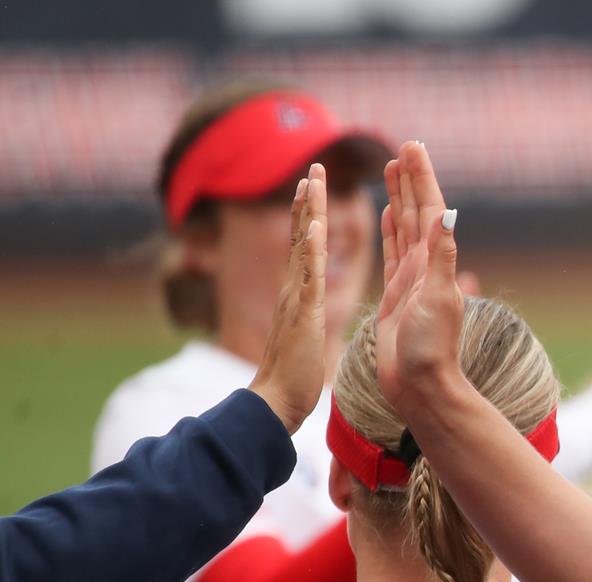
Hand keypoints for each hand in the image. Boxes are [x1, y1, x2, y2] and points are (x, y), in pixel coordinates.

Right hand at [246, 165, 326, 431]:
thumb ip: (306, 316)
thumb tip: (309, 306)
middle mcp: (292, 290)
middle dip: (306, 201)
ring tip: (312, 181)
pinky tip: (314, 228)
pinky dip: (310, 252)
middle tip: (313, 167)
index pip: (304, 247)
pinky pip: (308, 278)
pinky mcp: (303, 316)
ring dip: (308, 213)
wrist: (276, 403)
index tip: (313, 186)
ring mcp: (295, 300)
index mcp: (298, 294)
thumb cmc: (294, 377)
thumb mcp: (306, 336)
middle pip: (300, 236)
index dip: (308, 215)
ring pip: (303, 248)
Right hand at [375, 141, 466, 418]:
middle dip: (411, 179)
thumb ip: (442, 257)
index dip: (422, 178)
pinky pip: (394, 252)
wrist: (422, 387)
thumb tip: (447, 215)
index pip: (429, 210)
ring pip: (404, 228)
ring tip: (394, 168)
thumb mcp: (438, 300)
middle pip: (416, 212)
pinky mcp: (396, 294)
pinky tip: (390, 213)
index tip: (413, 147)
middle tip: (404, 146)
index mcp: (434, 264)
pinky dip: (392, 230)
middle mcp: (425, 267)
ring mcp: (411, 280)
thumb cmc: (431, 349)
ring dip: (400, 197)